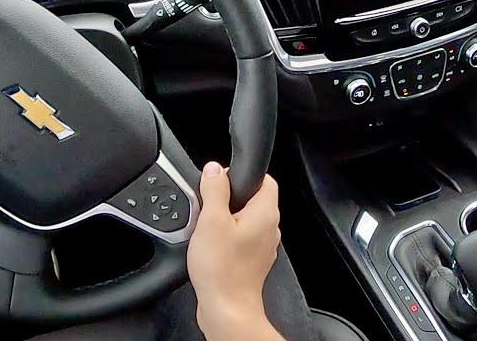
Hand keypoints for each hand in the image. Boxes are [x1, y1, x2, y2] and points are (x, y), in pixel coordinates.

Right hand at [188, 162, 281, 340]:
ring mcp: (261, 246)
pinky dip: (225, 238)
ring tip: (207, 229)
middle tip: (209, 207)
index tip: (222, 180)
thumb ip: (215, 190)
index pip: (265, 179)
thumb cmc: (222, 270)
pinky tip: (210, 246)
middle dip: (229, 198)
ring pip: (244, 220)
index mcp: (265, 213)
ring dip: (225, 220)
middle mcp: (269, 229)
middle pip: (251, 199)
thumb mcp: (211, 220)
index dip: (242, 174)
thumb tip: (214, 169)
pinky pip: (240, 239)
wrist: (226, 308)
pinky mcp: (251, 260)